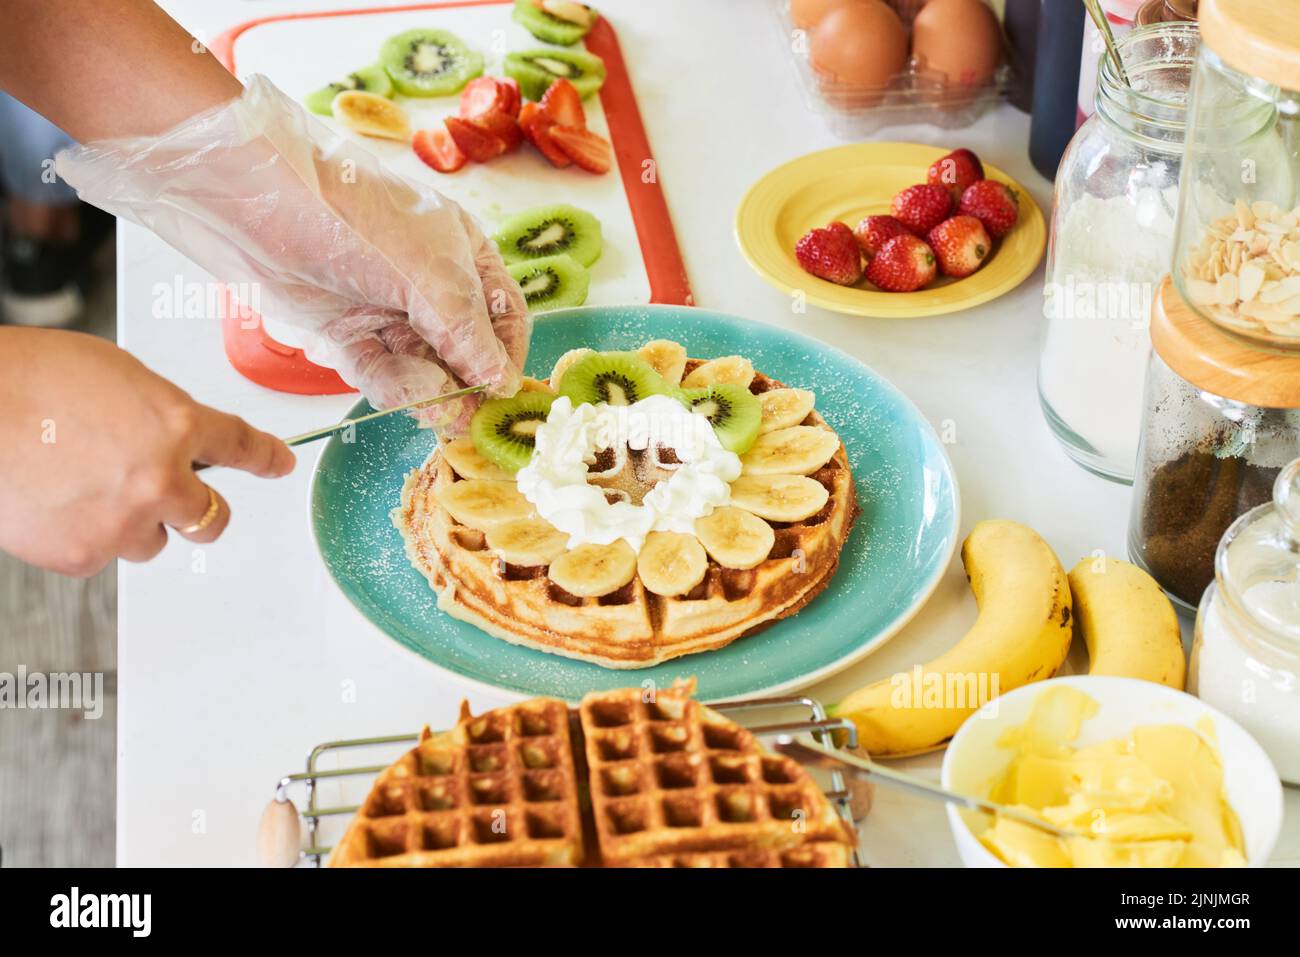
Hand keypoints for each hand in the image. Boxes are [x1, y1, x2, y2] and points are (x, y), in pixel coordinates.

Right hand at [0, 328, 294, 575]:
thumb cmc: (26, 380)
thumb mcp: (114, 374)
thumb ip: (155, 412)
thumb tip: (167, 434)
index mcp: (174, 424)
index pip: (240, 445)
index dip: (265, 457)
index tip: (279, 464)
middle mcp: (161, 479)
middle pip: (213, 518)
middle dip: (201, 510)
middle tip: (176, 498)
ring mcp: (124, 522)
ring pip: (152, 540)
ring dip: (132, 521)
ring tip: (82, 486)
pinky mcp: (83, 554)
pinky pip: (100, 554)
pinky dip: (83, 535)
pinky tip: (54, 502)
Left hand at [54, 76, 530, 434]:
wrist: (256, 203)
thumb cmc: (355, 217)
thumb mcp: (429, 274)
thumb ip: (468, 332)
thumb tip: (503, 383)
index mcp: (462, 251)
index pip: (502, 313)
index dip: (507, 354)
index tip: (505, 394)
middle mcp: (428, 282)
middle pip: (462, 347)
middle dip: (466, 383)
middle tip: (467, 419)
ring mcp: (385, 308)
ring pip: (421, 364)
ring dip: (431, 390)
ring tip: (437, 414)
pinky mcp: (344, 332)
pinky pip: (379, 370)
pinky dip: (393, 388)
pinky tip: (405, 401)